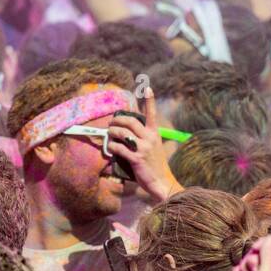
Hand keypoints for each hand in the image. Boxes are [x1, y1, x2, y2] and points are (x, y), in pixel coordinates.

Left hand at [107, 88, 181, 202]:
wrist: (162, 181)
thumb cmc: (155, 165)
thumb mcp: (154, 147)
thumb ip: (144, 138)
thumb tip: (127, 131)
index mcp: (155, 134)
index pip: (152, 114)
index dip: (150, 100)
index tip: (148, 88)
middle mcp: (150, 138)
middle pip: (130, 121)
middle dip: (117, 120)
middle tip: (111, 123)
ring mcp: (143, 148)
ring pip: (122, 133)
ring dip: (111, 132)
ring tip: (108, 134)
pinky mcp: (136, 159)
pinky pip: (119, 148)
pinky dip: (112, 147)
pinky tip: (110, 148)